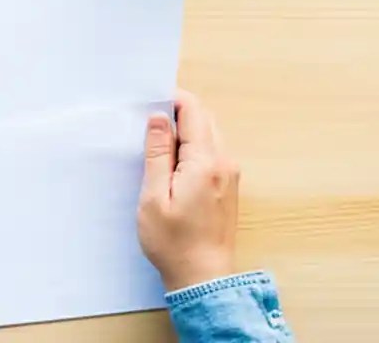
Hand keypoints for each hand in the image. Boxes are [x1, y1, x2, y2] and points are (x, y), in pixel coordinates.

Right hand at [137, 89, 240, 290]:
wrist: (203, 278)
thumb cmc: (174, 243)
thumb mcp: (154, 196)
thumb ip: (158, 153)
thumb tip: (159, 118)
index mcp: (206, 162)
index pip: (194, 111)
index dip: (171, 100)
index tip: (149, 102)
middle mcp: (224, 163)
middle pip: (204, 119)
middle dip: (178, 113)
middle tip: (148, 125)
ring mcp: (229, 175)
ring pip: (209, 135)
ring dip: (185, 131)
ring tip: (157, 148)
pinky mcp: (228, 186)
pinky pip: (211, 153)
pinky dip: (192, 148)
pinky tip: (172, 166)